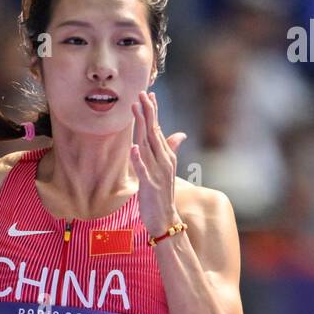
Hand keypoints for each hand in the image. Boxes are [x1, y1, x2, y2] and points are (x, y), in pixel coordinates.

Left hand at [130, 90, 186, 237]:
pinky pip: (143, 170)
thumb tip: (180, 135)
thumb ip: (171, 150)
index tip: (149, 94)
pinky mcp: (150, 186)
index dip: (153, 112)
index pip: (158, 129)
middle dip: (148, 112)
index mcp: (166, 157)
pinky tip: (134, 147)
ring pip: (148, 145)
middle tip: (141, 93)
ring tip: (136, 109)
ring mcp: (157, 173)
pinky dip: (138, 159)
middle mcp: (163, 161)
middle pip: (153, 132)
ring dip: (141, 126)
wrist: (165, 219)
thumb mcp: (166, 170)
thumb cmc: (162, 195)